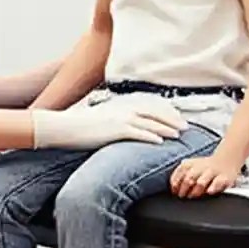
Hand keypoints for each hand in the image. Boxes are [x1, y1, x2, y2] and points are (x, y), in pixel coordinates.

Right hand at [31, 99, 188, 150]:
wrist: (63, 127)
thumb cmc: (77, 124)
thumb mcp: (97, 117)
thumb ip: (111, 118)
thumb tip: (117, 122)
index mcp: (119, 105)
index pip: (148, 105)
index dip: (164, 110)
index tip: (175, 115)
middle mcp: (122, 109)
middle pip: (154, 112)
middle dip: (171, 118)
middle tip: (185, 126)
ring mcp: (119, 119)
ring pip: (150, 122)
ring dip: (166, 128)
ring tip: (179, 135)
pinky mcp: (115, 130)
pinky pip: (138, 133)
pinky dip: (152, 136)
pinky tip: (161, 142)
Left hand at [170, 154, 241, 198]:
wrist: (226, 160)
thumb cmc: (204, 167)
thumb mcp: (190, 166)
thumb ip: (180, 175)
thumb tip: (173, 189)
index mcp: (191, 164)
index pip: (180, 173)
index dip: (176, 184)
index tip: (175, 191)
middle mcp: (201, 167)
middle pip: (189, 178)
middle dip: (184, 189)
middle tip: (183, 196)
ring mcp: (213, 172)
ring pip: (201, 182)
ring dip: (196, 191)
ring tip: (194, 195)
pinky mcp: (224, 178)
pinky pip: (217, 184)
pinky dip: (212, 188)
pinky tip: (209, 191)